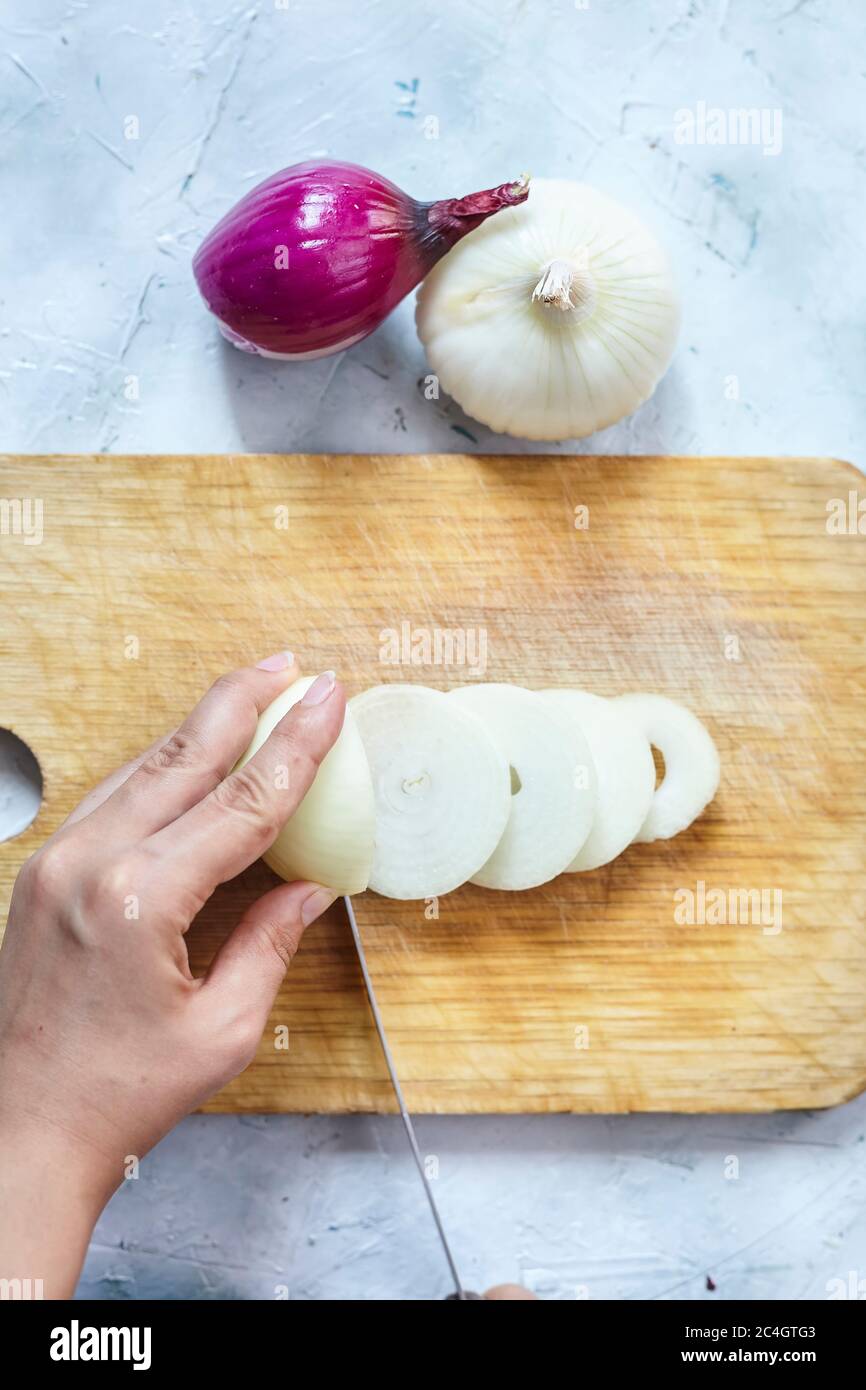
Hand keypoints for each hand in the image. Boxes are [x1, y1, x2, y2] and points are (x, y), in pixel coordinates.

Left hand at [0, 655, 343, 1297]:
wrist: (19, 1131)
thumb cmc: (116, 1096)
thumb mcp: (222, 1031)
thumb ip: (270, 944)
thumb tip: (310, 888)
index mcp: (140, 901)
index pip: (242, 803)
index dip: (296, 746)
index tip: (328, 699)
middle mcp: (90, 864)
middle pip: (185, 757)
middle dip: (243, 700)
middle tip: (290, 666)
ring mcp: (57, 862)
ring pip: (144, 766)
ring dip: (201, 725)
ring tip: (249, 693)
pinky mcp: (42, 871)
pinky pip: (112, 796)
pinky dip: (160, 765)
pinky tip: (190, 755)